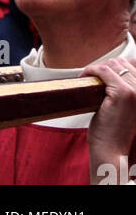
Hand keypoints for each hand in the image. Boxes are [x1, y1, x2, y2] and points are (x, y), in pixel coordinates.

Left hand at [83, 58, 135, 182]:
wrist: (112, 152)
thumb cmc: (116, 131)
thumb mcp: (127, 106)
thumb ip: (127, 87)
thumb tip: (118, 65)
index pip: (133, 64)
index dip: (116, 66)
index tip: (104, 74)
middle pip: (121, 62)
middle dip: (105, 67)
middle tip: (93, 79)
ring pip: (113, 64)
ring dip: (97, 69)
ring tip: (89, 80)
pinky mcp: (122, 93)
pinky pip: (103, 70)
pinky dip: (91, 70)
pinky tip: (84, 78)